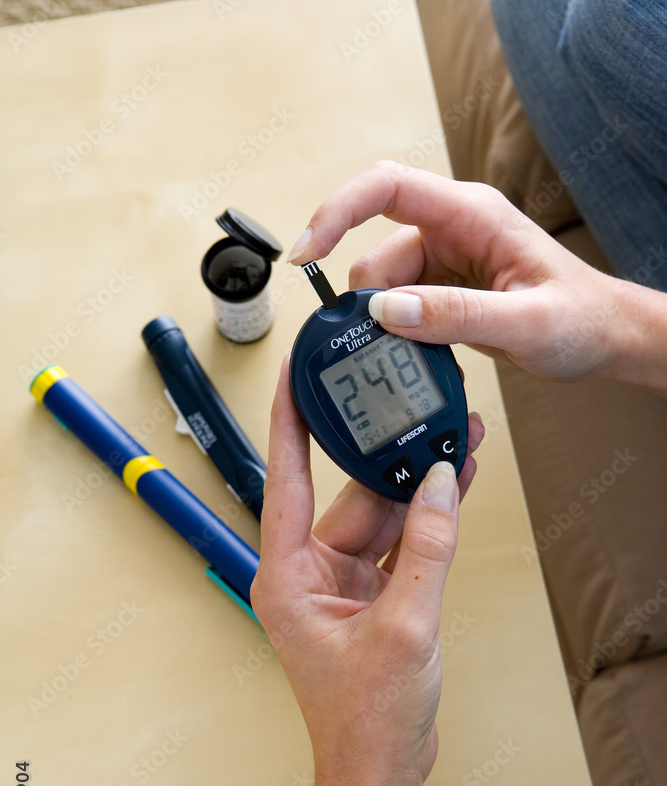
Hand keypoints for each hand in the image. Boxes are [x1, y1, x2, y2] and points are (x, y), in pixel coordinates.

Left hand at [250, 357, 483, 785]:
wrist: (381, 773)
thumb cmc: (368, 719)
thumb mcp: (405, 625)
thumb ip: (426, 548)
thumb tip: (441, 483)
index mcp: (287, 576)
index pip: (286, 480)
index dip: (289, 422)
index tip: (294, 374)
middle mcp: (307, 574)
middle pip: (349, 496)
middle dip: (390, 456)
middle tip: (420, 410)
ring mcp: (340, 585)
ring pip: (379, 518)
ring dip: (416, 488)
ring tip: (455, 441)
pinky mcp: (370, 598)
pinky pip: (397, 546)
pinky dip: (424, 523)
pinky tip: (454, 488)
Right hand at [285, 160, 632, 382]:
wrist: (604, 338)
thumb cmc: (582, 317)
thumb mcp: (525, 320)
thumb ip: (456, 314)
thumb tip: (389, 310)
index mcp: (470, 214)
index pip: (385, 188)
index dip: (335, 212)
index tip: (307, 253)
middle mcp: (451, 230)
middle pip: (375, 251)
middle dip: (367, 300)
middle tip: (386, 344)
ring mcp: (445, 261)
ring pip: (383, 287)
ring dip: (388, 325)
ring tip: (425, 354)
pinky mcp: (443, 290)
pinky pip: (401, 307)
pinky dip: (400, 334)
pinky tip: (427, 354)